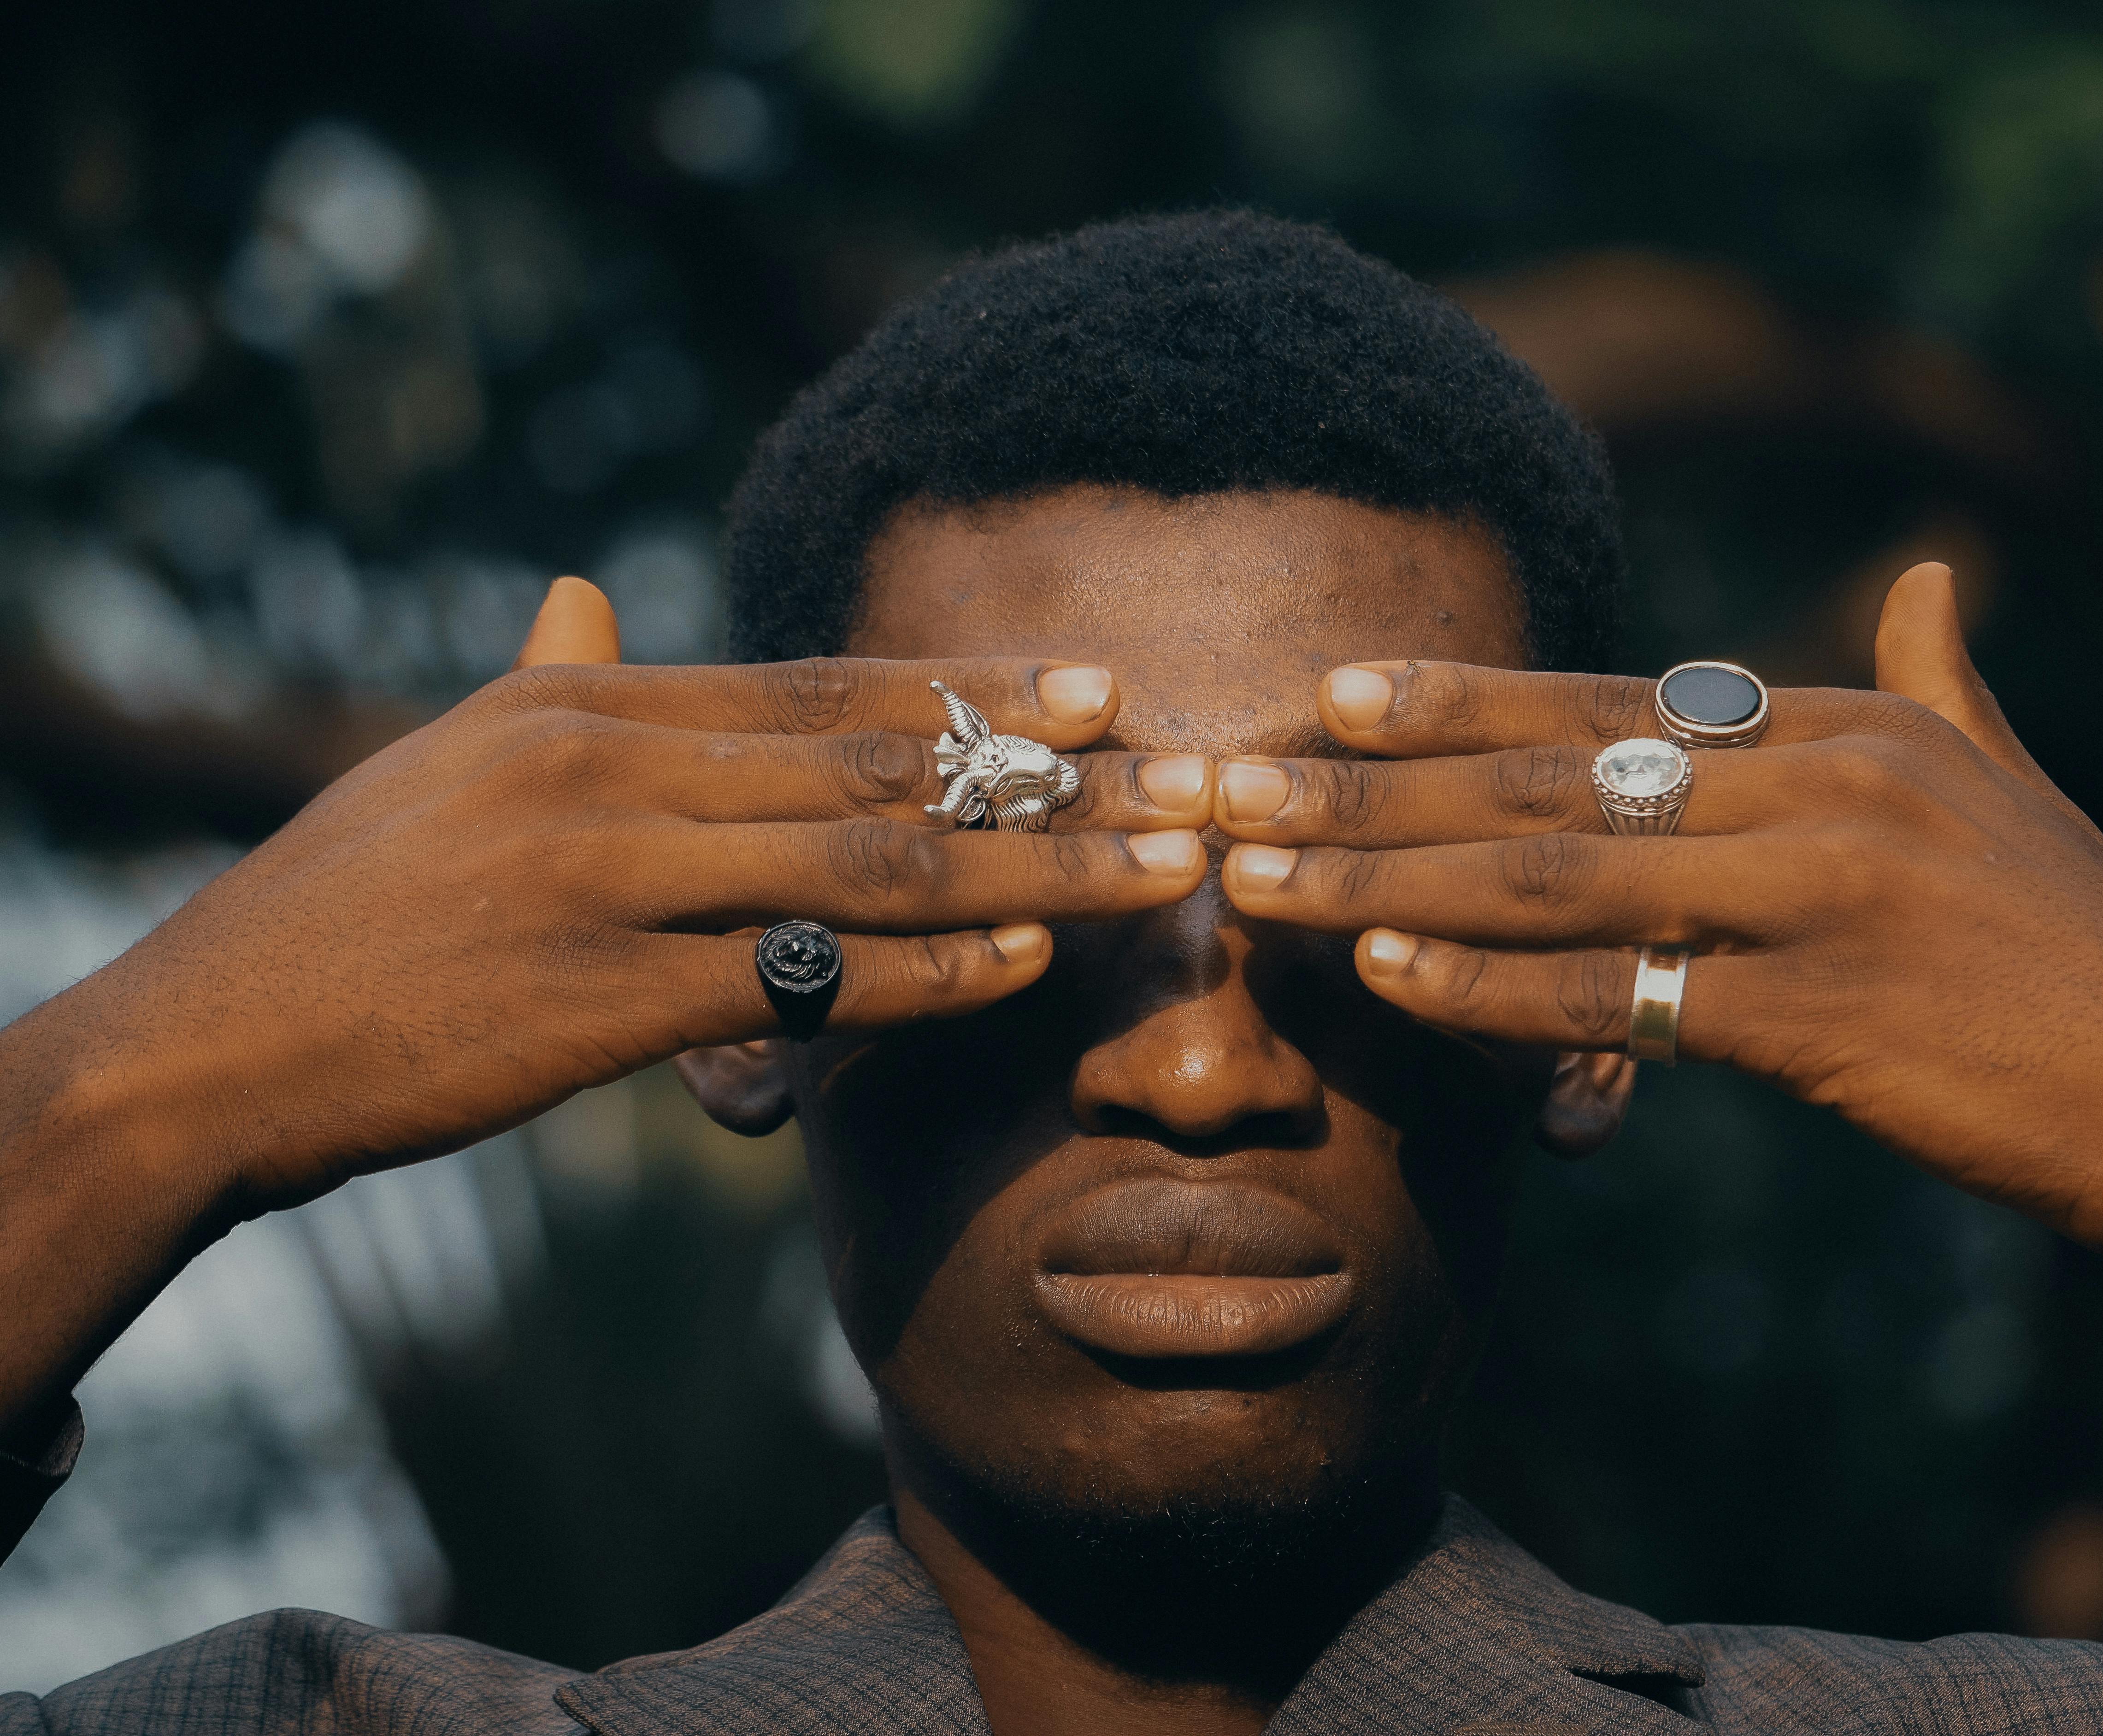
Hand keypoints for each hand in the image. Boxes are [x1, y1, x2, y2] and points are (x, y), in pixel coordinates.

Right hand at [22, 577, 1212, 1210]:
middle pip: (878, 761)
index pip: (822, 686)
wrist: (212, 1038)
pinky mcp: (605, 1000)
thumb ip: (545, 667)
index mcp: (585, 695)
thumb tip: (584, 587)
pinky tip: (1024, 969)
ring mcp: (611, 880)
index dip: (973, 693)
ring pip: (872, 863)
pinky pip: (808, 980)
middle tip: (1180, 772)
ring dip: (1033, 870)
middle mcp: (611, 766)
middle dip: (1045, 771)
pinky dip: (929, 973)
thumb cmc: (348, 901)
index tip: (1099, 693)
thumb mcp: (451, 752)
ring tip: (1155, 875)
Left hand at [1212, 563, 2102, 1254]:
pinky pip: (1620, 1000)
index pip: (1609, 703)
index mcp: (1839, 730)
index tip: (1329, 693)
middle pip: (1547, 781)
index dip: (1458, 701)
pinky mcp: (1820, 1020)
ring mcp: (1816, 900)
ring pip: (1555, 880)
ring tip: (1257, 881)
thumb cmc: (2085, 948)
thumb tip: (1932, 573)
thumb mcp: (2012, 782)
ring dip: (1385, 881)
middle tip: (1227, 786)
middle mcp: (1813, 792)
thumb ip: (1948, 675)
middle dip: (1369, 786)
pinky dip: (1493, 993)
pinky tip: (1386, 985)